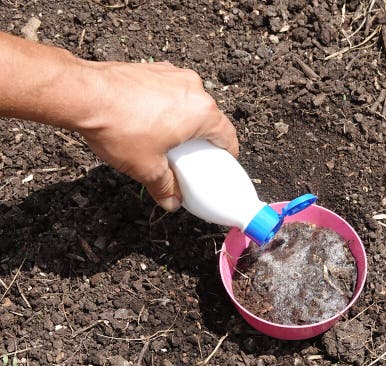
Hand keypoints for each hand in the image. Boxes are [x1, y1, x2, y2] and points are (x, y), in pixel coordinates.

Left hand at [75, 60, 238, 210]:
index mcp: (202, 113)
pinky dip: (164, 105)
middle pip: (208, 118)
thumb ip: (165, 187)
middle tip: (189, 156)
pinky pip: (168, 90)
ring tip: (164, 137)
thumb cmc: (119, 128)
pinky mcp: (152, 68)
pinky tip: (146, 119)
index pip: (228, 136)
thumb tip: (172, 202)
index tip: (220, 164)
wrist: (82, 94)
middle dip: (200, 137)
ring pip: (187, 102)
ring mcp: (172, 74)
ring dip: (181, 119)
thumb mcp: (146, 168)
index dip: (227, 154)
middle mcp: (193, 88)